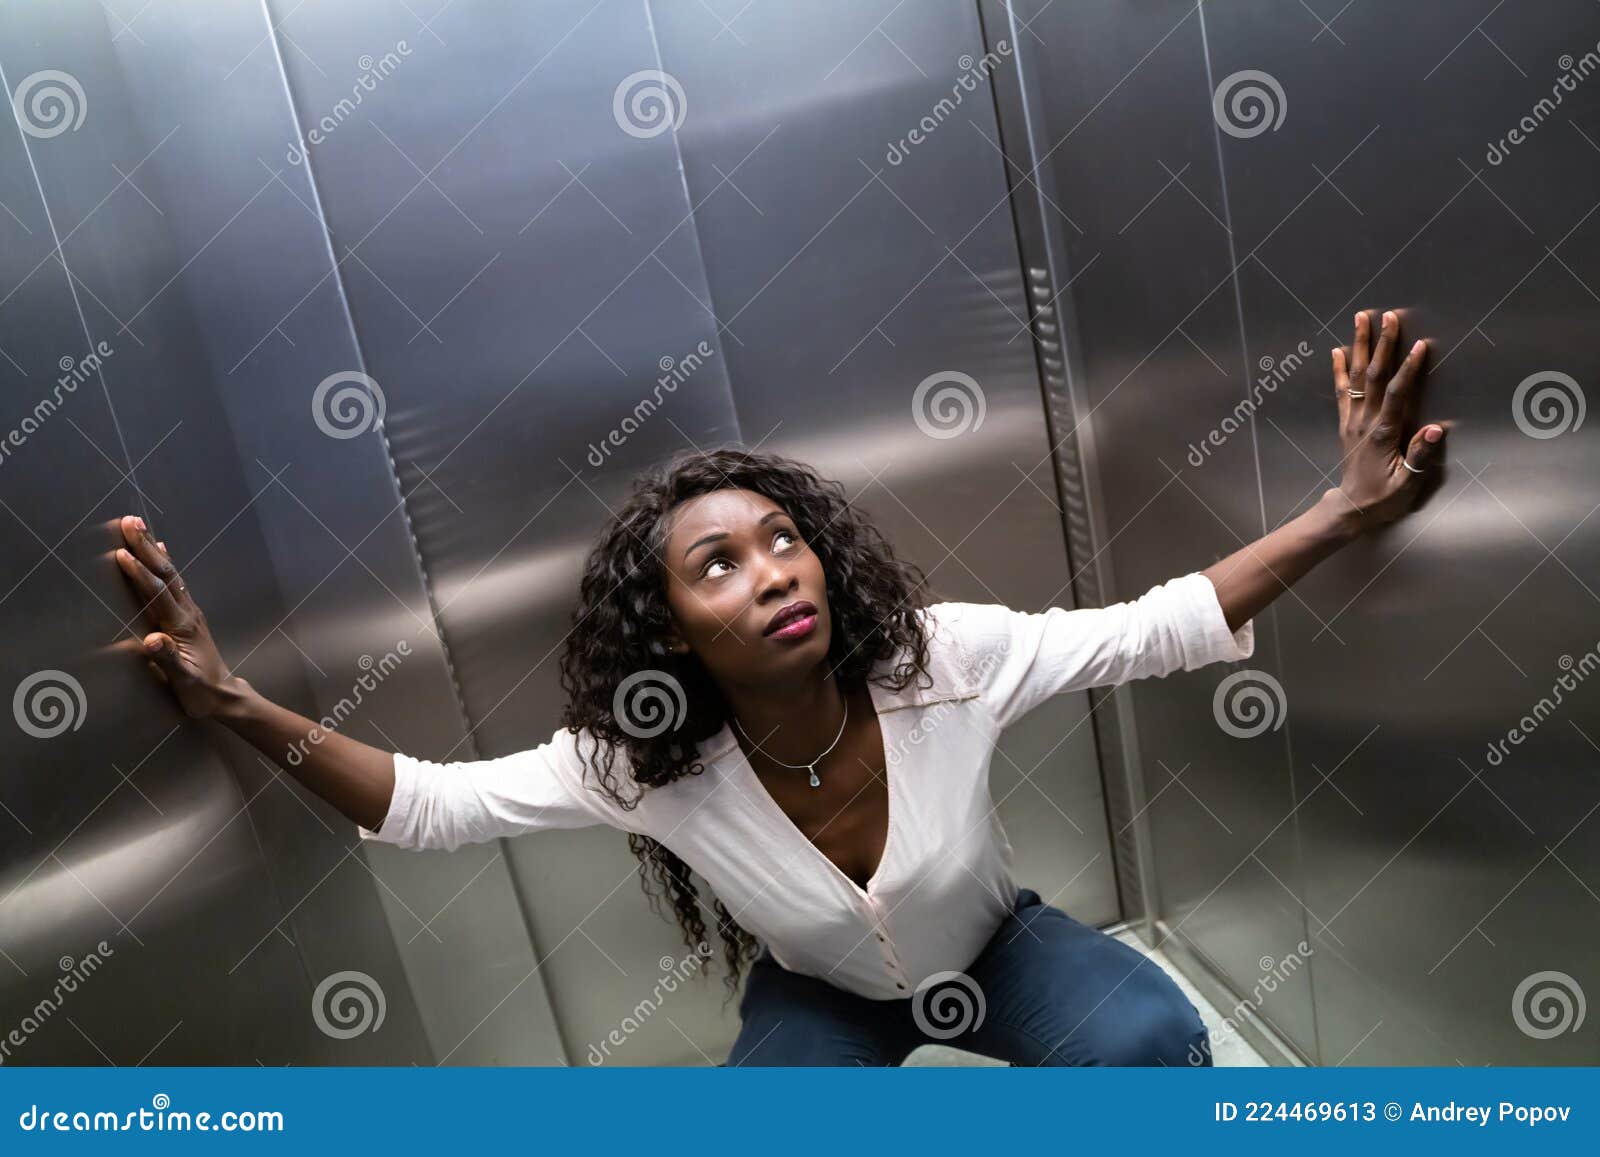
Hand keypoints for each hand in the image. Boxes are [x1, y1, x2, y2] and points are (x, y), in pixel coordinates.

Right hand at [114, 515, 236, 717]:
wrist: (223, 696)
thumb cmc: (200, 691)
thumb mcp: (183, 680)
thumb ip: (167, 659)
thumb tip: (151, 640)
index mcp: (182, 626)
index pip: (157, 594)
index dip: (140, 574)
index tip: (122, 555)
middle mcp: (187, 613)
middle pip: (165, 574)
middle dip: (145, 547)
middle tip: (129, 522)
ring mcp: (189, 612)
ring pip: (170, 574)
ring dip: (153, 549)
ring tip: (138, 526)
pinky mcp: (188, 615)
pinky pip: (174, 583)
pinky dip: (164, 563)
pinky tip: (161, 549)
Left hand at [1328, 309, 1448, 531]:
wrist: (1352, 508)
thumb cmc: (1384, 498)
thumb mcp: (1406, 484)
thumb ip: (1419, 457)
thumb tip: (1434, 430)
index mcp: (1383, 433)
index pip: (1396, 394)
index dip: (1408, 368)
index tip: (1419, 344)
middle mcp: (1365, 421)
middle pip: (1373, 376)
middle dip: (1381, 344)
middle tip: (1387, 315)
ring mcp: (1353, 420)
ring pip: (1355, 377)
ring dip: (1358, 346)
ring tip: (1360, 319)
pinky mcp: (1346, 423)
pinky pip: (1340, 391)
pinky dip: (1338, 369)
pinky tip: (1336, 350)